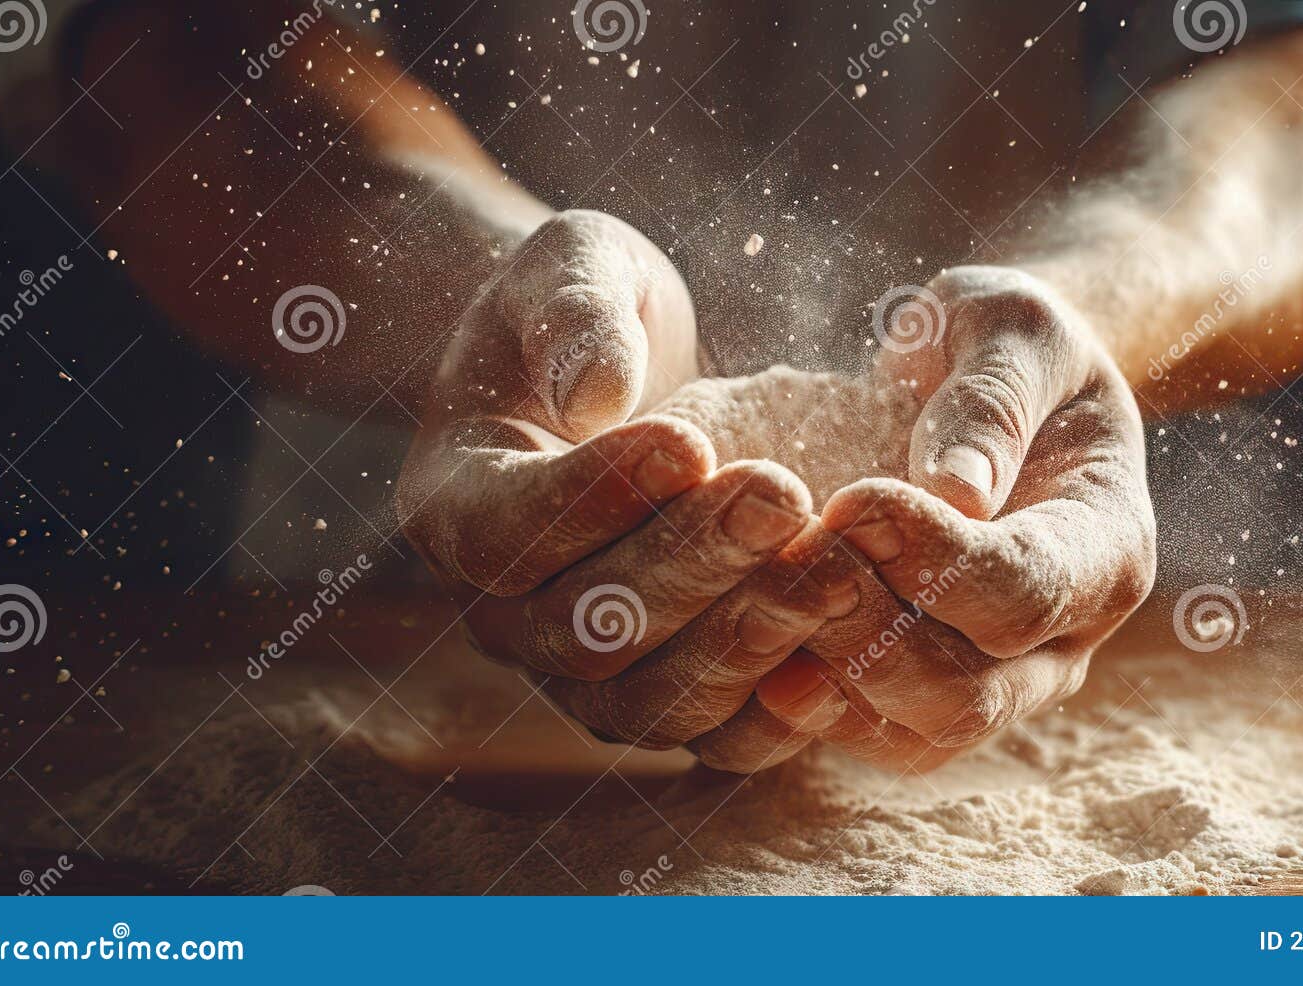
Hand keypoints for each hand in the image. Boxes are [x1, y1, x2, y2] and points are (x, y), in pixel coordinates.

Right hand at [399, 211, 853, 756]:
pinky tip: (847, 648)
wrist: (620, 373)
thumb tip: (600, 392)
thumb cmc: (590, 306)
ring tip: (834, 573)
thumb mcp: (573, 266)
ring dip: (743, 645)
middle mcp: (506, 612)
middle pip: (585, 630)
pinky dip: (778, 713)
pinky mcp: (666, 695)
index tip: (689, 441)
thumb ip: (576, 313)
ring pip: (649, 701)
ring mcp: (583, 672)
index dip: (595, 499)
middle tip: (782, 496)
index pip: (509, 531)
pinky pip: (714, 738)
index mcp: (456, 505)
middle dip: (690, 567)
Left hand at [759, 266, 1156, 770]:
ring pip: (916, 734)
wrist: (987, 392)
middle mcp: (1062, 640)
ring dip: (828, 681)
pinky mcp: (928, 701)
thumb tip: (957, 492)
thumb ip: (992, 397)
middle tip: (793, 560)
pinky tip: (748, 653)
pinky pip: (870, 738)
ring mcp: (1000, 683)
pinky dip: (806, 709)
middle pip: (971, 692)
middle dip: (870, 635)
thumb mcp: (1012, 328)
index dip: (937, 561)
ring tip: (758, 607)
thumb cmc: (1002, 348)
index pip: (1027, 589)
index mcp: (1105, 546)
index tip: (852, 501)